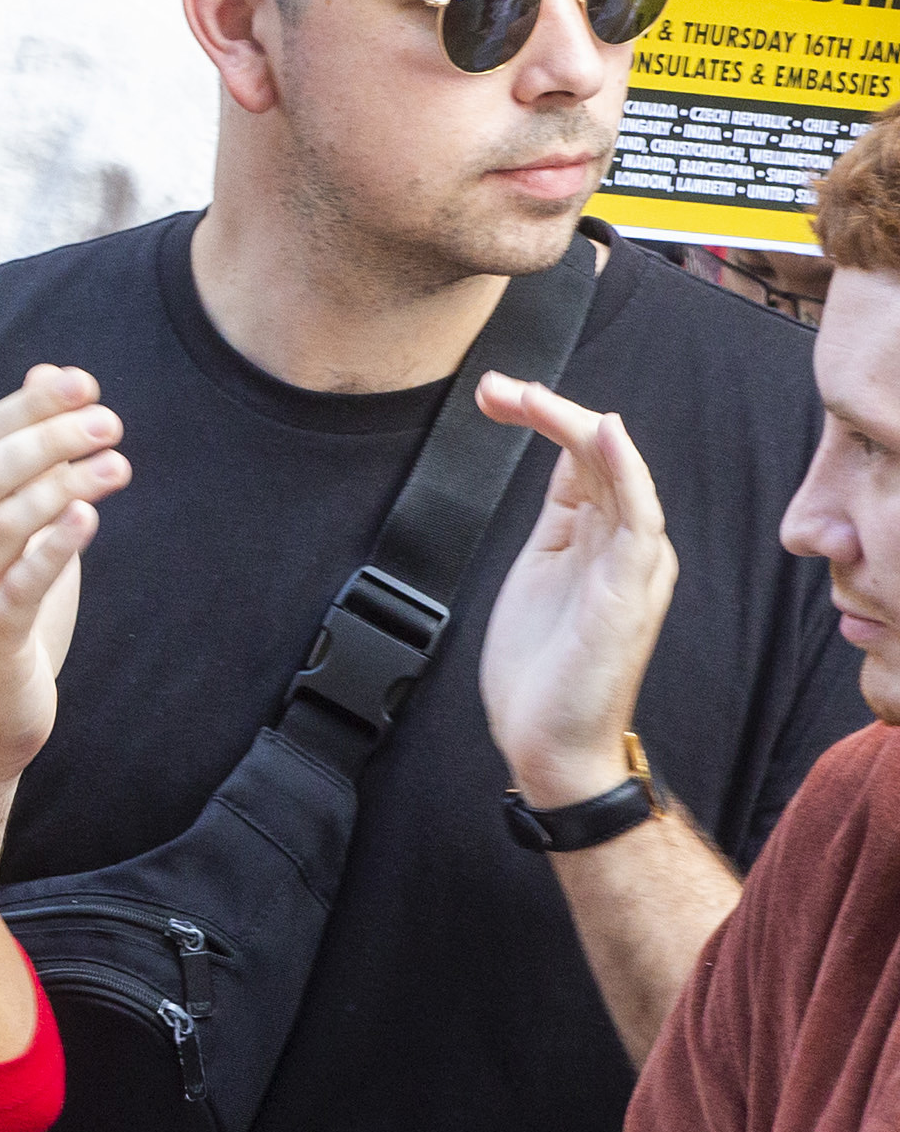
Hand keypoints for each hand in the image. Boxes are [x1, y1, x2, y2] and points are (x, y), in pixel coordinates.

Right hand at [0, 366, 128, 785]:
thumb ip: (34, 457)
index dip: (29, 406)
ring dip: (58, 487)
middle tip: (109, 423)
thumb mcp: (23, 529)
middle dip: (47, 438)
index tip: (85, 383)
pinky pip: (13, 593)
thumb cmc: (7, 618)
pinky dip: (48, 553)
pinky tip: (86, 522)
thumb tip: (48, 371)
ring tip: (115, 466)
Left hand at [476, 370, 676, 802]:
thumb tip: (561, 469)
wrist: (549, 744)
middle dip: (547, 412)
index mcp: (603, 538)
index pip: (581, 458)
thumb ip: (558, 520)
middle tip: (494, 387)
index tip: (492, 395)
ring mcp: (633, 565)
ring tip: (531, 396)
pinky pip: (638, 517)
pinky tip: (606, 435)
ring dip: (575, 426)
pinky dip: (626, 472)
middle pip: (597, 454)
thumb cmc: (544, 669)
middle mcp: (627, 544)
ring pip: (618, 473)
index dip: (543, 418)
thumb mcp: (540, 571)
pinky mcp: (629, 590)